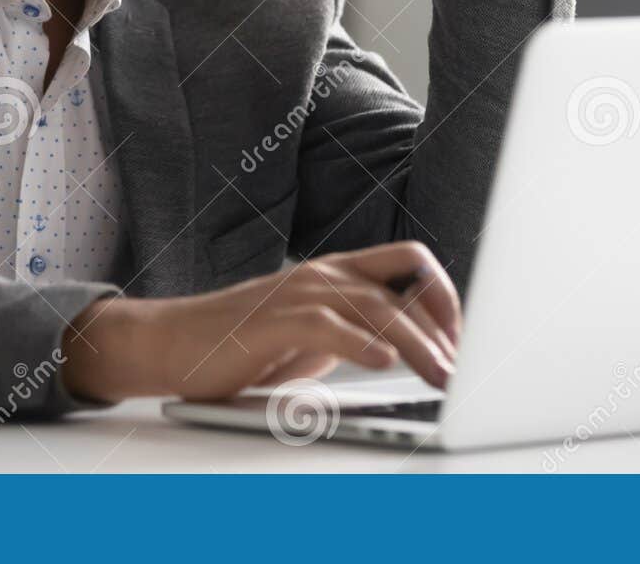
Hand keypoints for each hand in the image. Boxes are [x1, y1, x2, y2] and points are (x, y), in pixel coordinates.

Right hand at [61, 241, 459, 403]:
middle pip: (405, 283)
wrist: (174, 342)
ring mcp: (299, 294)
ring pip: (377, 307)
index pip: (410, 262)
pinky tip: (384, 364)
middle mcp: (324, 274)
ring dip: (417, 345)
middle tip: (462, 367)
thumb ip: (359, 330)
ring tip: (440, 376)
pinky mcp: (274, 321)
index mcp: (337, 271)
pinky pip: (329, 326)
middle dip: (443, 325)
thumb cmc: (245, 343)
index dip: (446, 296)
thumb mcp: (315, 333)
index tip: (465, 338)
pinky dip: (362, 343)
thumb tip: (415, 347)